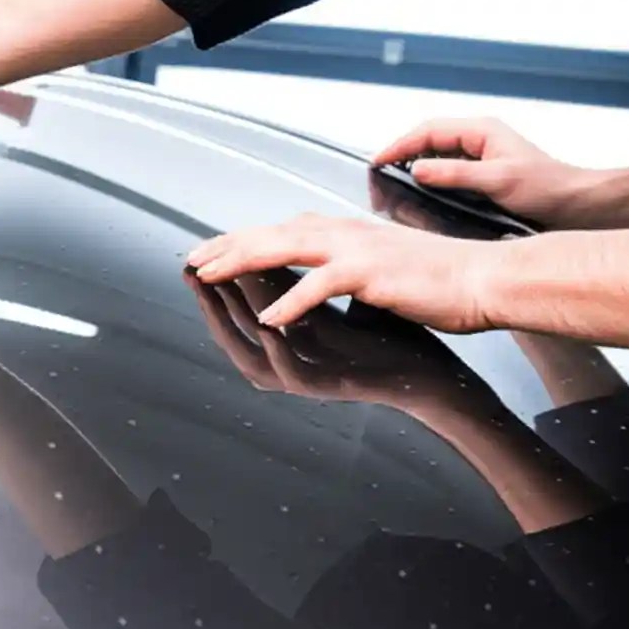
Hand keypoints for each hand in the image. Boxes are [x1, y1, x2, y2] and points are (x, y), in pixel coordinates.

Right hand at [184, 270, 498, 414]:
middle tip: (191, 267)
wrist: (437, 364)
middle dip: (211, 296)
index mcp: (290, 340)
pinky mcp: (333, 387)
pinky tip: (268, 324)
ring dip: (231, 319)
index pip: (240, 310)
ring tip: (212, 286)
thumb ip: (305, 277)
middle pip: (235, 332)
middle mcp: (290, 362)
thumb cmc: (394, 329)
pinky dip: (280, 348)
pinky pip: (295, 370)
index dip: (218, 279)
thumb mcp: (343, 293)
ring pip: (253, 355)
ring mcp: (309, 377)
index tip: (198, 254)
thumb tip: (279, 241)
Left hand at [187, 215, 499, 333]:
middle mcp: (343, 232)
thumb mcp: (378, 263)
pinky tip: (269, 319)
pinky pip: (322, 285)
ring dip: (242, 262)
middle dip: (226, 247)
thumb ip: (342, 263)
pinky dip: (293, 302)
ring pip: (285, 248)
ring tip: (208, 277)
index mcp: (343, 231)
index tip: (206, 252)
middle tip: (189, 260)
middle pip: (270, 234)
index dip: (238, 240)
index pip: (278, 230)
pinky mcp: (372, 273)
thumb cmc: (436, 277)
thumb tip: (314, 271)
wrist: (484, 278)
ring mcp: (356, 249)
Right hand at [373, 117, 593, 227]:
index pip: (429, 131)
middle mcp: (479, 139)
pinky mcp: (482, 174)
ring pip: (436, 155)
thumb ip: (456, 174)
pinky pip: (447, 170)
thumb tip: (418, 170)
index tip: (379, 160)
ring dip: (414, 165)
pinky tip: (421, 192)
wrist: (575, 204)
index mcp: (482, 131)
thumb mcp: (498, 180)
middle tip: (380, 171)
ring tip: (393, 181)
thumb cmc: (548, 188)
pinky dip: (429, 178)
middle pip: (429, 139)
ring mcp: (481, 156)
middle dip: (402, 153)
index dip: (400, 144)